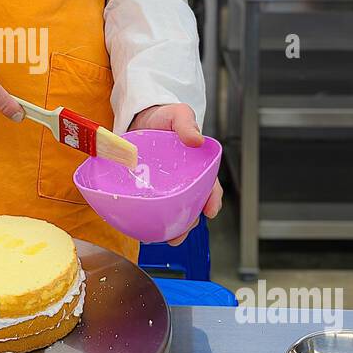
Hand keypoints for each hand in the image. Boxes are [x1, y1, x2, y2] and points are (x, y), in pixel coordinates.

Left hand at [128, 103, 222, 244]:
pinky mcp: (148, 190)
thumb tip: (196, 139)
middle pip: (192, 206)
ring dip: (172, 227)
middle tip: (180, 235)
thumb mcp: (177, 114)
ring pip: (174, 212)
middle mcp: (184, 180)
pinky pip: (152, 206)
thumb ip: (186, 123)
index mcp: (197, 166)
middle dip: (189, 223)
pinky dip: (151, 218)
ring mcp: (166, 187)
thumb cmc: (163, 117)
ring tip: (165, 238)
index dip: (213, 200)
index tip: (209, 211)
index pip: (211, 187)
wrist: (139, 117)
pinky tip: (145, 227)